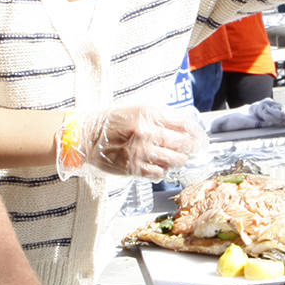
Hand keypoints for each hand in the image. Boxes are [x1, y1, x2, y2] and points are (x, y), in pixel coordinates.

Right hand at [60, 105, 204, 178]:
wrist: (83, 137)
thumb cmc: (109, 122)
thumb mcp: (136, 110)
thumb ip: (159, 117)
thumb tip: (184, 127)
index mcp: (149, 114)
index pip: (184, 123)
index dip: (196, 132)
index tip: (200, 138)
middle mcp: (147, 132)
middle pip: (183, 143)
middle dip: (192, 148)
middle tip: (193, 150)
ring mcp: (140, 151)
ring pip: (175, 161)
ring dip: (180, 161)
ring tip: (179, 160)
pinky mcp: (133, 168)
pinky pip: (159, 173)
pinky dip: (163, 171)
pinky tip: (160, 167)